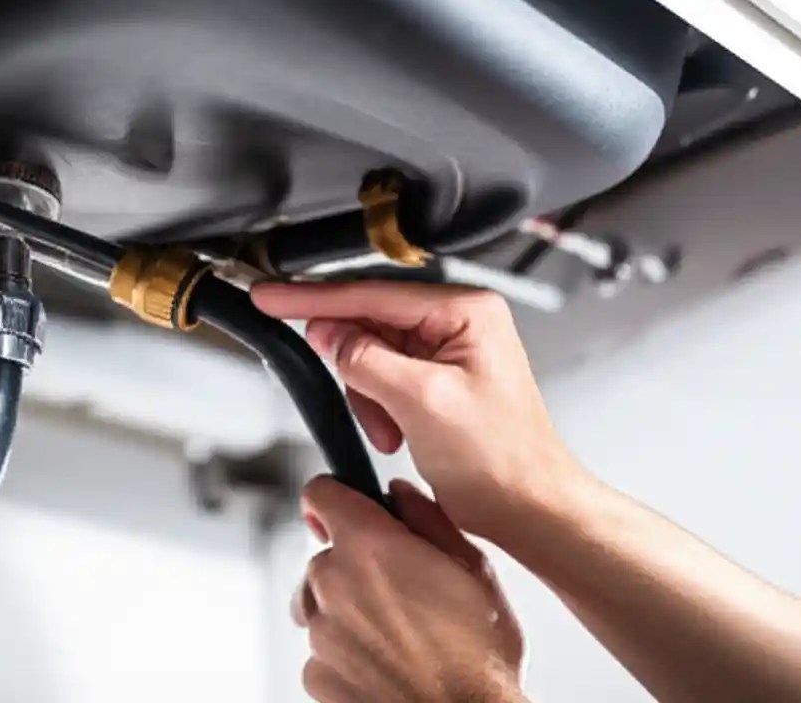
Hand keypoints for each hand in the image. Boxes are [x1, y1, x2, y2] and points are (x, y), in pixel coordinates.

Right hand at [253, 281, 586, 541]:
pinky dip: (377, 407)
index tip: (273, 297)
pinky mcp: (437, 381)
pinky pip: (383, 380)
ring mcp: (448, 353)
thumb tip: (328, 336)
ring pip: (370, 355)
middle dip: (352, 366)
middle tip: (350, 394)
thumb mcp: (423, 402)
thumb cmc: (502, 458)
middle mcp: (459, 324)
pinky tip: (395, 433)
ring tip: (389, 431)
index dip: (314, 298)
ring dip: (366, 395)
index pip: (372, 293)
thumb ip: (367, 360)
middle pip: (369, 323)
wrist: (527, 507)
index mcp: (466, 312)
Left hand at [293, 477, 524, 702]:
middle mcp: (335, 585)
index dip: (338, 496)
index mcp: (371, 548)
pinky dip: (346, 652)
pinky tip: (386, 661)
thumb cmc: (479, 658)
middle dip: (357, 564)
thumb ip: (428, 519)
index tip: (349, 506)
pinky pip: (321, 649)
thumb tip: (402, 495)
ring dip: (349, 609)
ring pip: (321, 602)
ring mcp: (321, 633)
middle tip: (402, 589)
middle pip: (327, 555)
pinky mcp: (316, 674)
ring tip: (398, 632)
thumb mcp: (474, 571)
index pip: (321, 494)